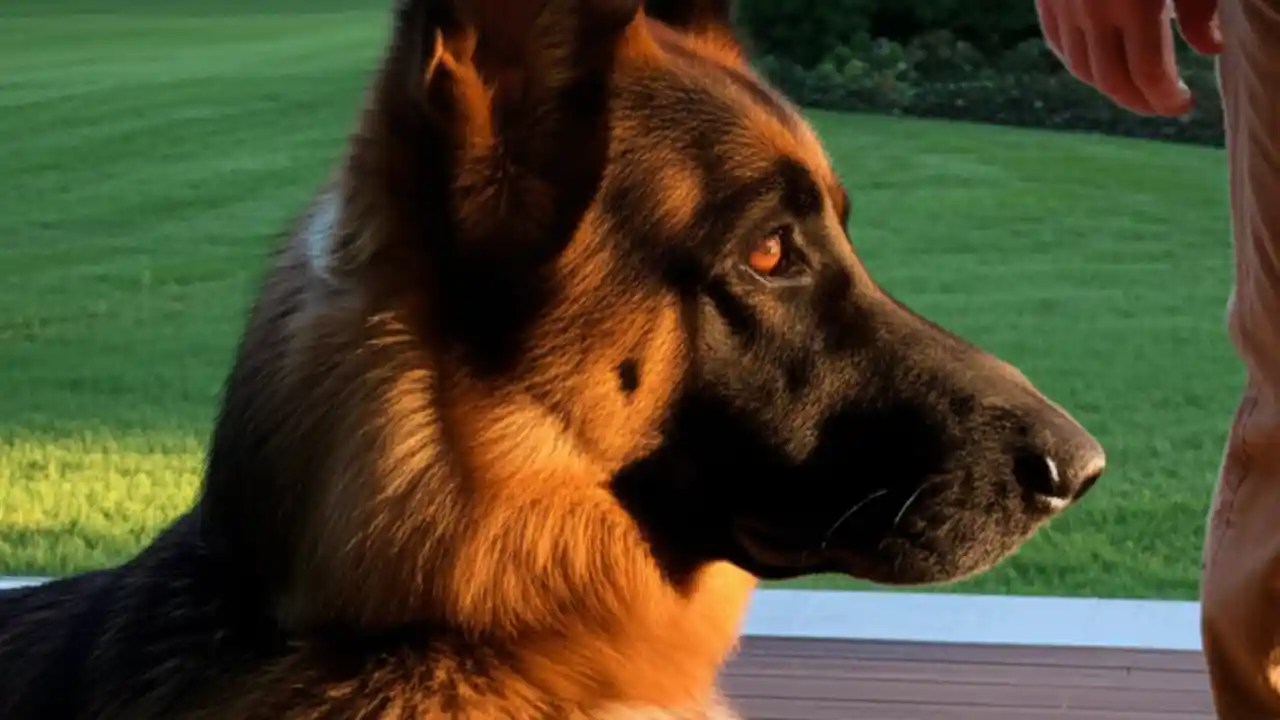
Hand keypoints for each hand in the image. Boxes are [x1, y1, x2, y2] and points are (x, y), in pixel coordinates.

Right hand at [1035, 0, 1222, 115]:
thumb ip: (1199, 6)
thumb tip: (1211, 50)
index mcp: (1134, 2)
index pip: (1148, 73)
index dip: (1167, 98)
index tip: (1184, 105)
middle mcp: (1093, 10)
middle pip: (1111, 80)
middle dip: (1140, 101)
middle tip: (1162, 105)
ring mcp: (1064, 5)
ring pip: (1080, 67)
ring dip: (1109, 86)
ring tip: (1134, 87)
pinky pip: (1058, 42)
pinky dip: (1079, 61)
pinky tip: (1101, 63)